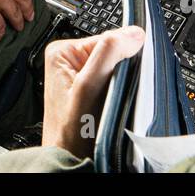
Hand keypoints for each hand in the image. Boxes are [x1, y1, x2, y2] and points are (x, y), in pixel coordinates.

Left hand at [41, 26, 144, 159]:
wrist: (73, 162)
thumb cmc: (72, 132)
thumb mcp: (89, 87)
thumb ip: (108, 54)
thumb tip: (132, 33)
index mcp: (62, 51)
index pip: (105, 38)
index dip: (122, 52)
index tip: (130, 69)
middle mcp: (69, 61)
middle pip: (111, 52)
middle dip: (122, 69)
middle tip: (119, 89)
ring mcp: (81, 76)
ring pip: (116, 68)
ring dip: (122, 82)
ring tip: (114, 99)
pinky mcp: (91, 91)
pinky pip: (115, 82)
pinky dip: (121, 91)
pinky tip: (115, 103)